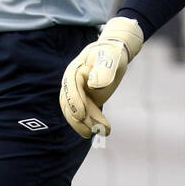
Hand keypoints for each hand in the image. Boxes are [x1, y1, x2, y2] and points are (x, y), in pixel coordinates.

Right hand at [59, 17, 143, 137]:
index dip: (75, 102)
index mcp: (75, 70)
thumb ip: (103, 70)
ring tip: (103, 132)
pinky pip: (86, 115)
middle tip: (91, 131)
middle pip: (70, 104)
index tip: (82, 115)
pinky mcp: (86, 101)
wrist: (114, 55)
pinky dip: (93, 124)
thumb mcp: (111, 57)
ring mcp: (78, 93)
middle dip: (78, 120)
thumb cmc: (112, 53)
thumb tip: (94, 85)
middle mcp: (72, 84)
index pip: (70, 88)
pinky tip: (105, 130)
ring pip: (76, 113)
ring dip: (87, 125)